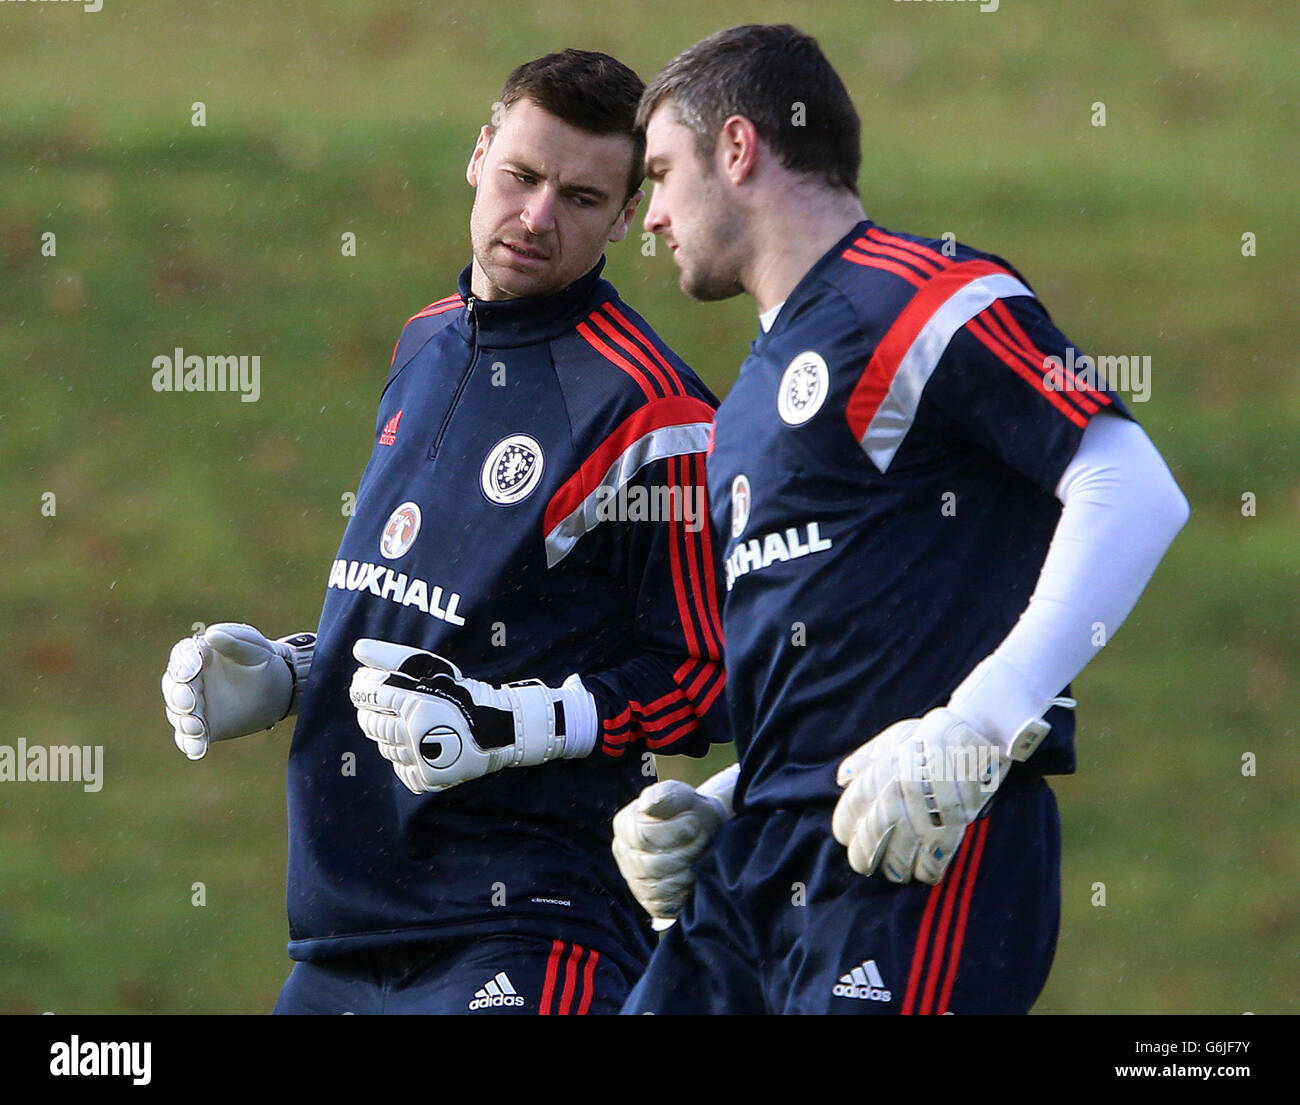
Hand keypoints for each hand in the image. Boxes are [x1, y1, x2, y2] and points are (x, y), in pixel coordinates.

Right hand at [162, 623, 314, 759]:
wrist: (278, 689)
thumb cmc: (263, 661)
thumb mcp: (256, 648)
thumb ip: (236, 640)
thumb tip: (211, 635)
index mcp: (199, 655)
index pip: (181, 657)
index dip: (183, 664)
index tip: (192, 671)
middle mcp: (190, 681)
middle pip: (173, 687)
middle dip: (179, 696)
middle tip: (189, 702)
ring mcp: (195, 706)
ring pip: (178, 714)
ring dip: (184, 721)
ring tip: (196, 727)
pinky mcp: (203, 728)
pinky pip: (190, 738)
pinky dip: (191, 744)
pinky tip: (199, 750)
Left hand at [348, 639, 593, 793]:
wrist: (498, 729)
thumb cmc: (463, 694)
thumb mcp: (433, 668)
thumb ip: (393, 658)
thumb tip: (358, 648)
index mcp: (415, 703)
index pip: (372, 695)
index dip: (361, 688)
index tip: (361, 683)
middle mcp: (414, 733)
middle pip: (372, 724)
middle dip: (368, 712)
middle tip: (374, 707)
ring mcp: (420, 758)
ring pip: (385, 748)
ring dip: (385, 736)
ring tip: (398, 725)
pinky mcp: (428, 778)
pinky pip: (401, 770)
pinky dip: (402, 759)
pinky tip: (413, 746)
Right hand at [612, 764, 737, 921]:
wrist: (705, 832)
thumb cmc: (690, 811)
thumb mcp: (682, 796)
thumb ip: (665, 796)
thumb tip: (647, 805)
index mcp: (625, 825)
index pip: (643, 835)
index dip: (675, 831)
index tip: (694, 823)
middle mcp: (623, 853)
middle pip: (650, 865)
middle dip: (684, 854)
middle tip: (701, 842)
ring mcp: (633, 878)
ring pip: (657, 887)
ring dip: (686, 874)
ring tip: (698, 859)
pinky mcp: (648, 900)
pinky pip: (661, 906)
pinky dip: (682, 894)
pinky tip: (693, 879)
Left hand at [832, 707, 1037, 884]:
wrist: (978, 731)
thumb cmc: (934, 736)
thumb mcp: (895, 737)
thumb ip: (867, 758)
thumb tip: (842, 779)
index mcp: (880, 769)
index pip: (851, 807)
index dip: (846, 827)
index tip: (847, 839)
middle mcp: (897, 789)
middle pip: (873, 835)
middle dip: (866, 856)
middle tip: (866, 867)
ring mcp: (925, 807)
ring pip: (901, 852)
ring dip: (896, 868)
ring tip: (896, 874)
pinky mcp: (953, 821)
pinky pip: (934, 856)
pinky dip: (928, 870)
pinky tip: (925, 874)